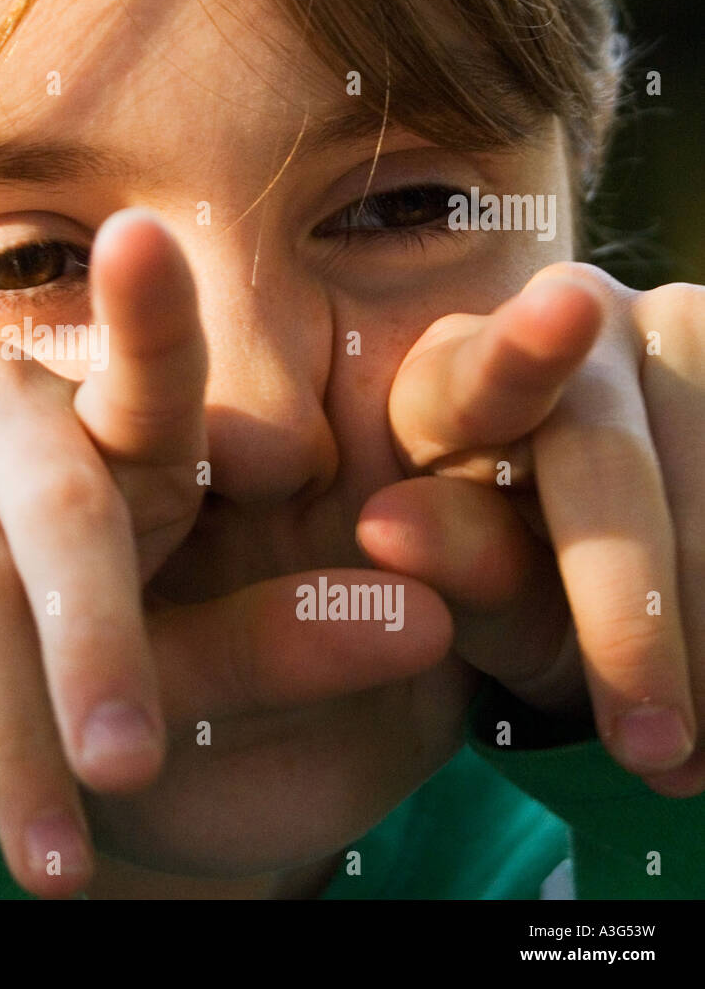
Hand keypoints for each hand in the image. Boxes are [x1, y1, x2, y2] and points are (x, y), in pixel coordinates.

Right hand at [0, 209, 206, 897]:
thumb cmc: (23, 638)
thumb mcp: (148, 646)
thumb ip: (268, 641)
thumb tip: (429, 625)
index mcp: (91, 418)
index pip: (141, 372)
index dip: (146, 312)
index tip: (141, 235)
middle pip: (60, 512)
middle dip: (97, 650)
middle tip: (128, 771)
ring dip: (4, 742)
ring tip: (54, 873)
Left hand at [361, 263, 704, 795]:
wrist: (612, 569)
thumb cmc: (513, 578)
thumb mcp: (474, 592)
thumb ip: (446, 562)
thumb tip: (387, 528)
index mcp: (457, 370)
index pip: (485, 376)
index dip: (524, 349)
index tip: (564, 309)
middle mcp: (571, 315)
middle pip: (614, 468)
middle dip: (637, 623)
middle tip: (656, 754)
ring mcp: (679, 322)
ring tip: (698, 751)